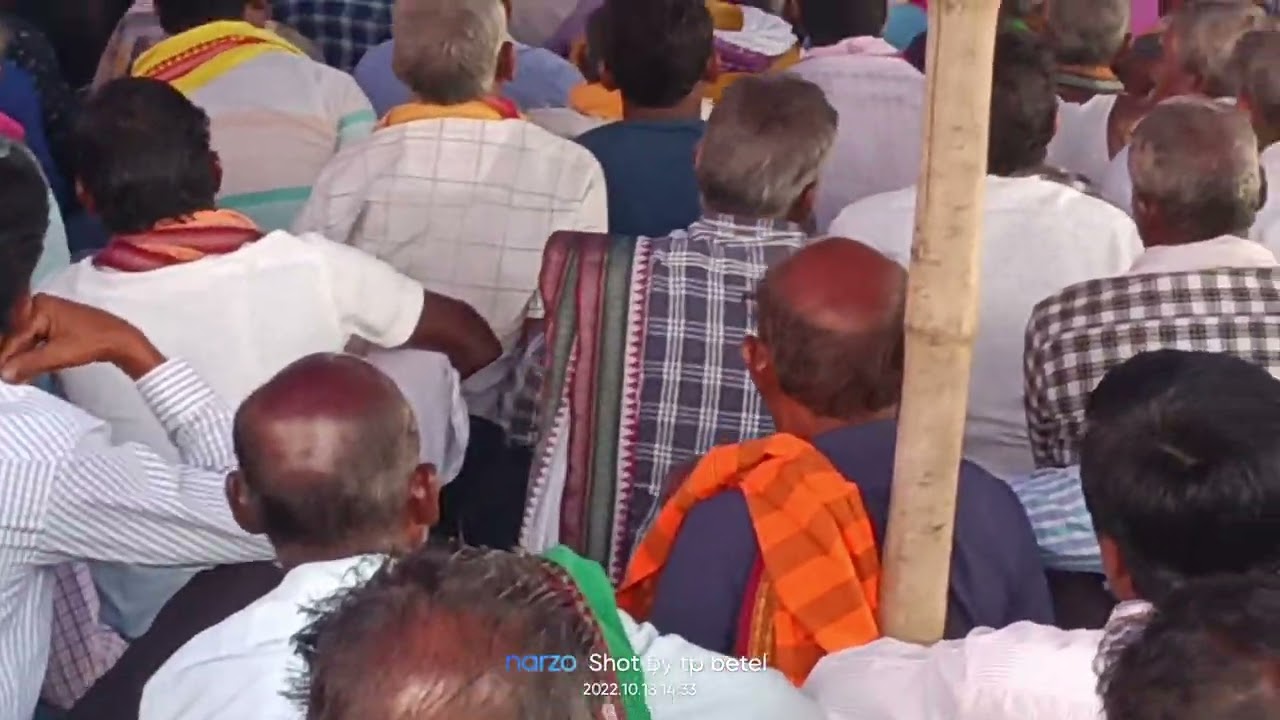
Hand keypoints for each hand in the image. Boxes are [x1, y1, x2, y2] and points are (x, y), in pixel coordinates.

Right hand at [0, 295, 165, 382]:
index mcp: (38, 306)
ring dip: (21, 359)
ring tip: (14, 377)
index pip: (15, 337)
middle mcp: (39, 305)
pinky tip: (26, 371)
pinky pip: (37, 339)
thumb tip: (3, 374)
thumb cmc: (92, 342)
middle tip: (6, 377)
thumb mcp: (58, 355)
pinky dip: (33, 354)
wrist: (121, 339)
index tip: (1, 376)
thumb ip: (29, 364)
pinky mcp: (55, 322)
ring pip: (27, 339)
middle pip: (18, 337)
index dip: (5, 359)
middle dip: (12, 358)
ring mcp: (47, 313)